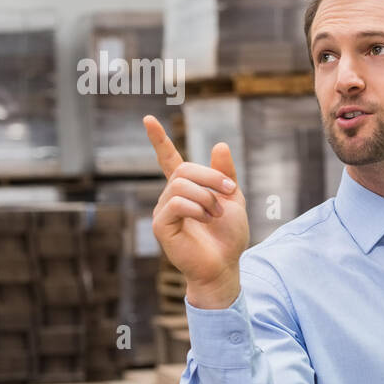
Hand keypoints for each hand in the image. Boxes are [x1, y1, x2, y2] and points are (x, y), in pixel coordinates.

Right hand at [144, 115, 248, 308]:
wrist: (225, 265)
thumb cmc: (229, 237)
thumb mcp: (234, 200)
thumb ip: (225, 175)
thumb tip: (219, 144)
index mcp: (186, 189)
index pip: (169, 160)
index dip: (159, 140)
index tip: (149, 119)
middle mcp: (170, 197)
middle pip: (184, 170)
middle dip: (212, 177)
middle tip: (231, 193)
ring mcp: (162, 210)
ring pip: (181, 185)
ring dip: (207, 197)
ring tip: (217, 214)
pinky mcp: (160, 225)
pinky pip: (176, 203)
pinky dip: (197, 208)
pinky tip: (206, 219)